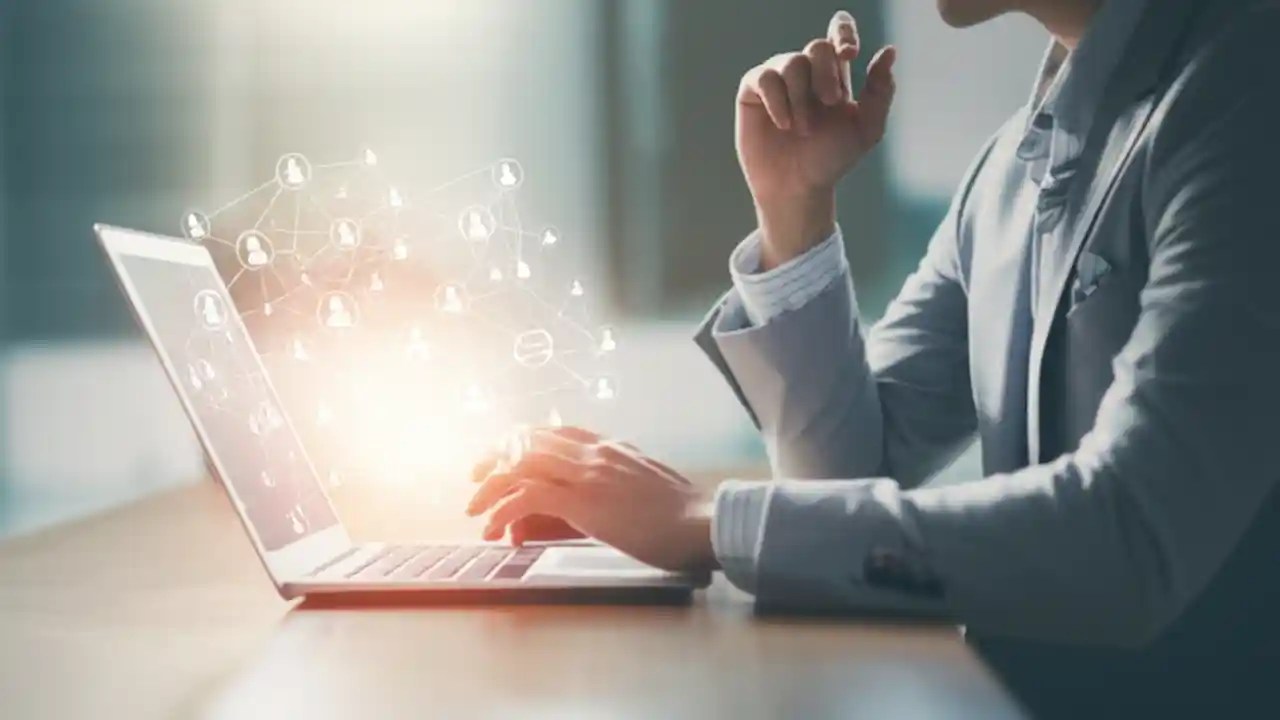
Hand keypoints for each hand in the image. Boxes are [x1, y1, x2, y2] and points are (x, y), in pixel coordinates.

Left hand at [467, 427, 715, 572]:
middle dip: (493, 458)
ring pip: (519, 464)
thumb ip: (619, 479)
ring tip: (475, 510)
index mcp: (610, 445)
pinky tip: (494, 528)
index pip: (552, 430)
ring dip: (490, 487)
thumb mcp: (647, 483)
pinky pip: (528, 497)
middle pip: (527, 441)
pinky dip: (503, 511)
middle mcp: (594, 452)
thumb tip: (597, 497)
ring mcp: (588, 474)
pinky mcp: (584, 502)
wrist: (704, 522)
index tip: (501, 455)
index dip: (519, 440)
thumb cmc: (684, 513)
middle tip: (474, 479)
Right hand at [737, 10, 896, 268]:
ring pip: (792, 62)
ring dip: (802, 98)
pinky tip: (783, 125)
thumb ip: (880, 90)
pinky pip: (764, 77)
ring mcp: (778, 80)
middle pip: (817, 47)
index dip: (843, 31)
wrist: (797, 188)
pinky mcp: (753, 92)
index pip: (838, 34)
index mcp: (834, 75)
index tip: (849, 52)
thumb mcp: (866, 129)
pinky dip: (777, 100)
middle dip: (826, 74)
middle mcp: (806, 73)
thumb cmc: (829, 160)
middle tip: (830, 103)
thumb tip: (889, 51)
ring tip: (802, 129)